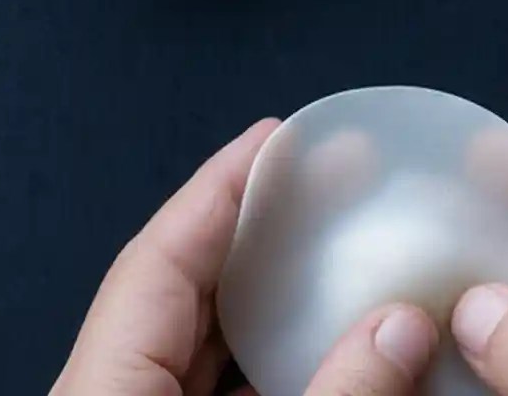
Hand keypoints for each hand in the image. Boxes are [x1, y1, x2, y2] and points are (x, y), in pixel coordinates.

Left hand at [49, 119, 440, 395]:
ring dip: (271, 301)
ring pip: (203, 341)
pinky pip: (216, 385)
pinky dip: (271, 360)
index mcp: (103, 388)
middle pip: (184, 288)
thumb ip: (338, 392)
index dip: (219, 187)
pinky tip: (327, 348)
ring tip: (340, 260)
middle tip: (333, 186)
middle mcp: (111, 392)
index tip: (277, 137)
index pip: (157, 256)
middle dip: (259, 233)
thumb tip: (404, 324)